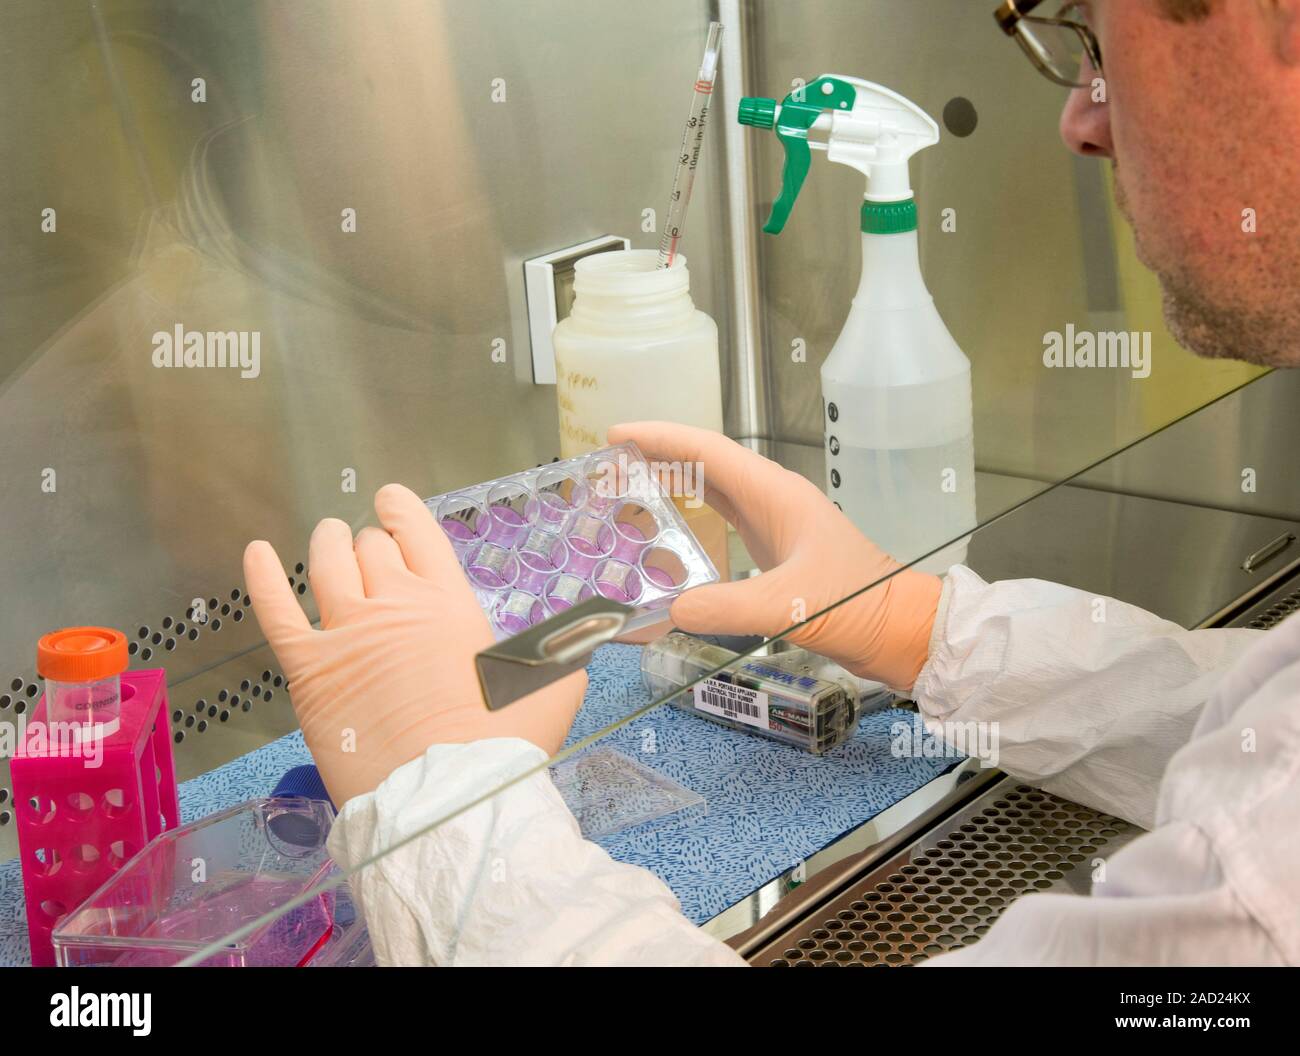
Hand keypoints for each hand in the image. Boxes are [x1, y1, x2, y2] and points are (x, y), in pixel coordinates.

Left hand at [243, 484, 585, 805]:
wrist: (441, 800)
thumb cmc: (495, 750)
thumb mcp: (550, 693)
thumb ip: (555, 661)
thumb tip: (570, 657)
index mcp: (447, 601)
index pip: (415, 530)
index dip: (400, 511)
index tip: (393, 505)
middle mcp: (394, 605)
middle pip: (370, 547)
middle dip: (371, 542)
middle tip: (372, 551)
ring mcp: (346, 633)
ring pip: (326, 563)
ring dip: (328, 543)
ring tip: (329, 538)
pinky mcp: (310, 670)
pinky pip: (275, 610)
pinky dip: (261, 578)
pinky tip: (256, 554)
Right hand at [607, 422, 941, 689]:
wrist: (902, 630)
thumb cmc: (860, 605)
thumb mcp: (791, 605)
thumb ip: (728, 607)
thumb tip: (670, 610)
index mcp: (777, 495)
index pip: (709, 453)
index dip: (661, 439)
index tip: (619, 436)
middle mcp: (773, 501)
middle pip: (706, 465)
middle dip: (658, 458)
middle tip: (608, 465)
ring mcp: (776, 525)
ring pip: (714, 492)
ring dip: (672, 486)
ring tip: (627, 490)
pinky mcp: (777, 552)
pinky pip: (725, 522)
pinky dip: (692, 520)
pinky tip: (669, 536)